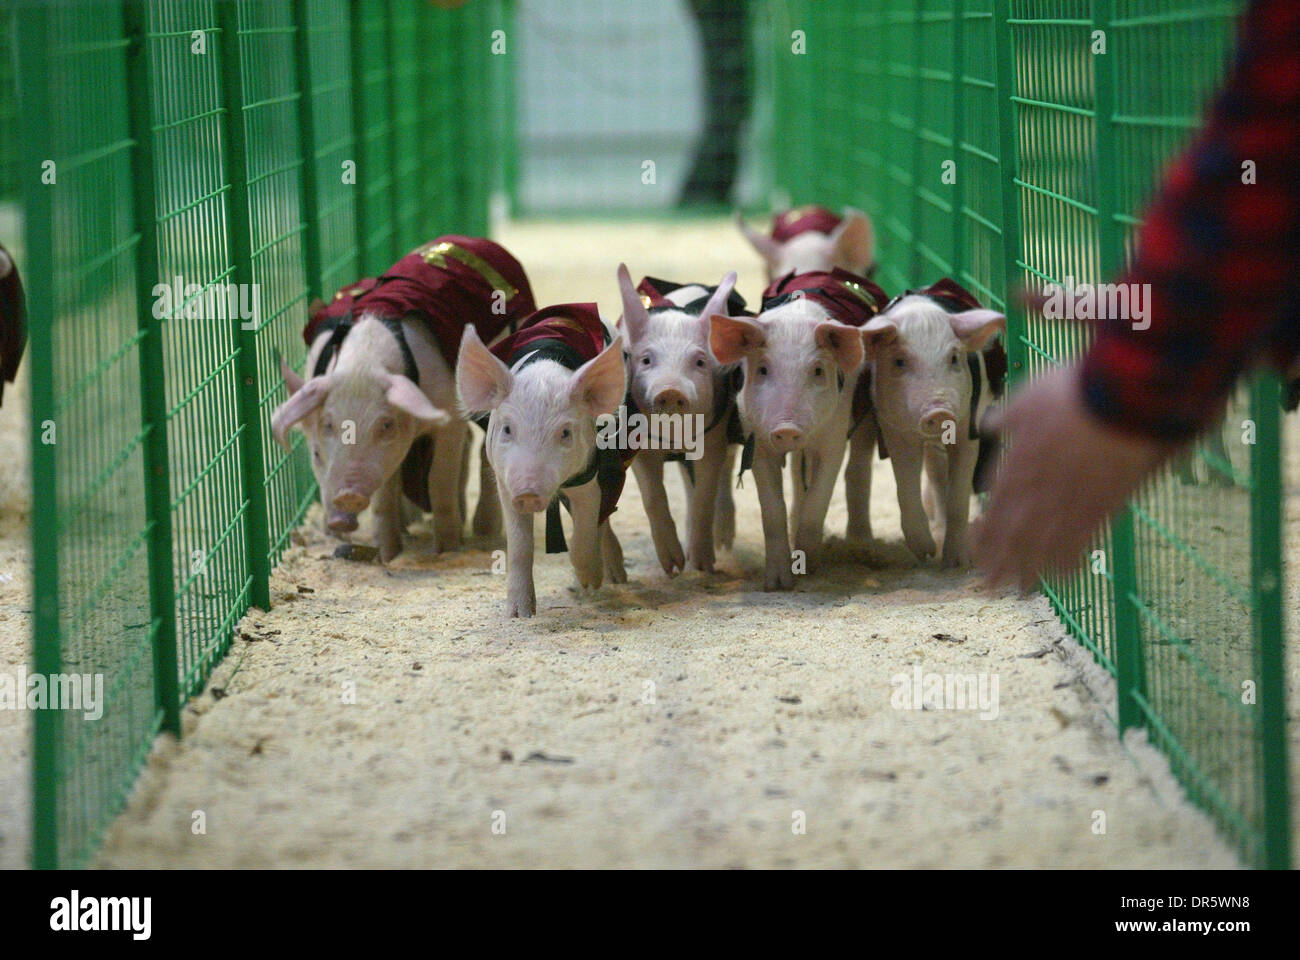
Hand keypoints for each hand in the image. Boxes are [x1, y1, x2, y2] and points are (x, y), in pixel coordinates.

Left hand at [975, 364, 1175, 591]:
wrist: (1121, 398)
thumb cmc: (1073, 391)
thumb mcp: (1030, 397)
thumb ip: (1009, 416)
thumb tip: (990, 423)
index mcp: (1018, 464)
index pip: (994, 506)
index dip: (984, 528)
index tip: (974, 544)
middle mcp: (1037, 490)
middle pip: (1013, 534)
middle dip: (999, 560)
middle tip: (988, 583)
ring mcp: (1069, 503)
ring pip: (1041, 546)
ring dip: (1028, 569)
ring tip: (1019, 590)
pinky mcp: (1101, 509)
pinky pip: (1079, 543)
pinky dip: (1068, 562)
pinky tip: (1062, 577)